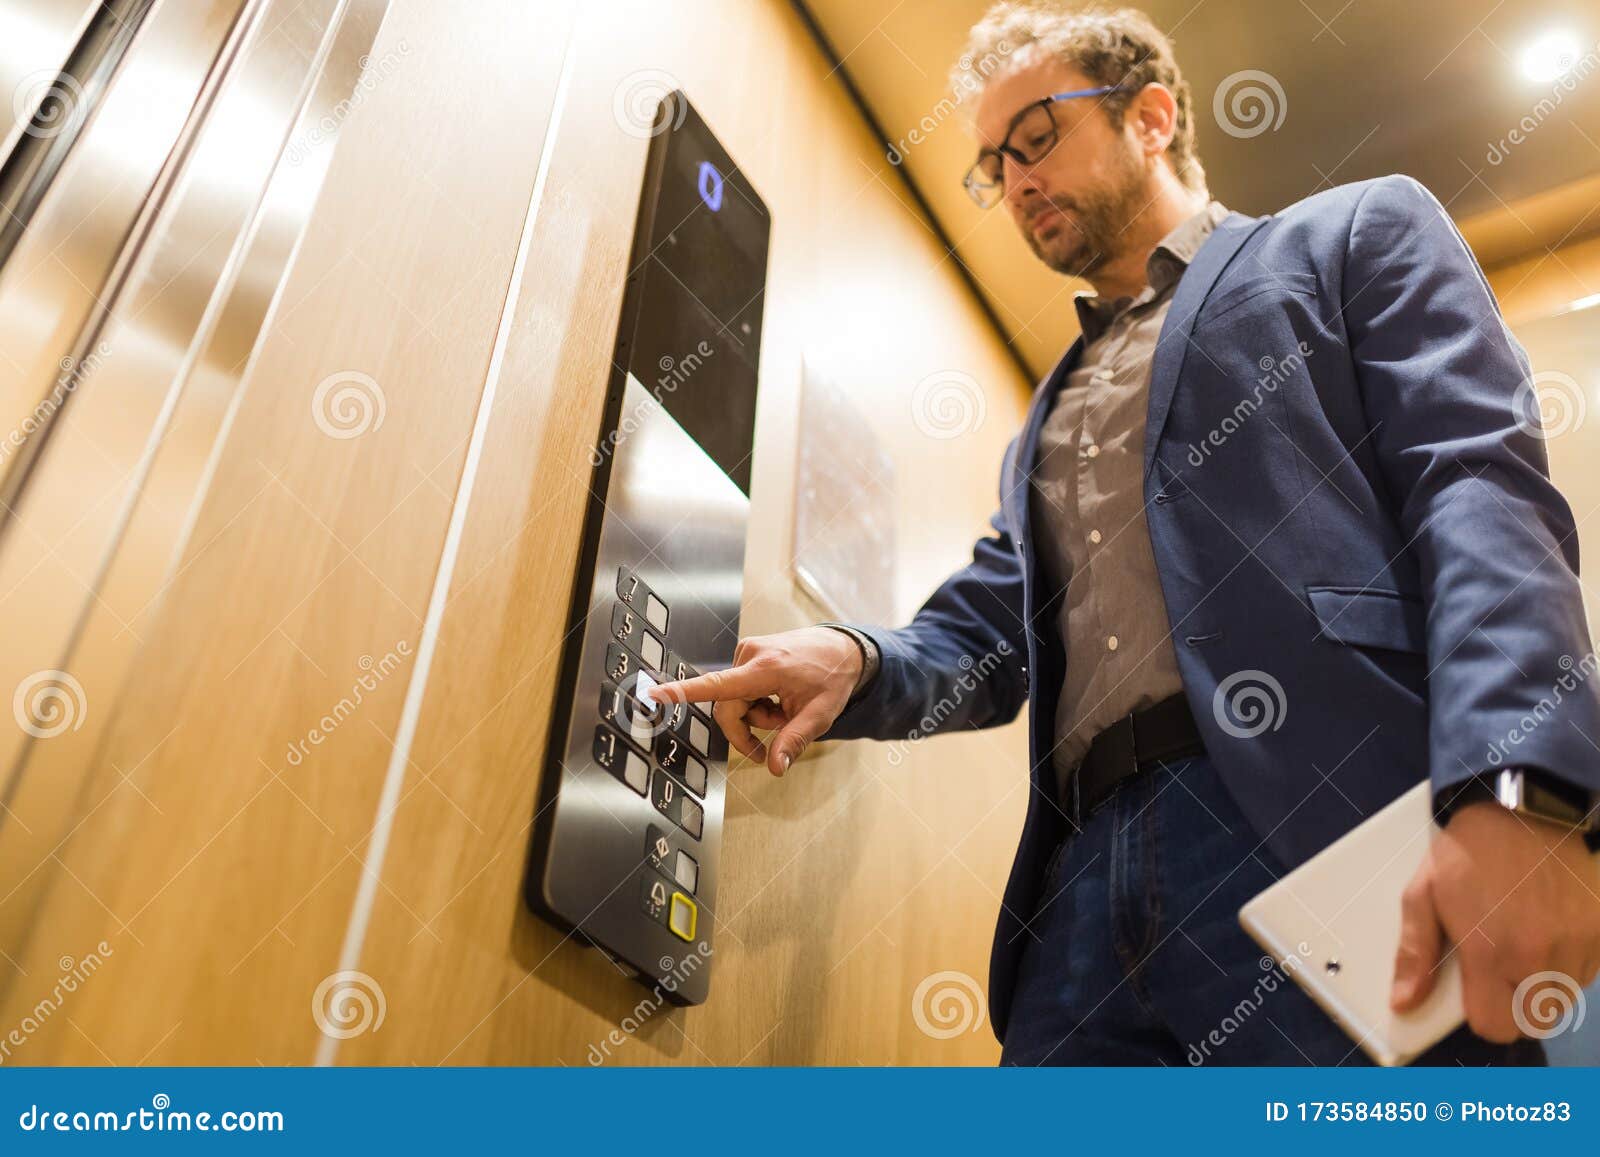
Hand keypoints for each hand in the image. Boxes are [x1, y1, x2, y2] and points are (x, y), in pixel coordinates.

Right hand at [651, 627, 862, 776]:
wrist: (843, 648)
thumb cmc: (833, 677)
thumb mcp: (820, 715)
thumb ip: (794, 741)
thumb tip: (774, 768)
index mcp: (766, 668)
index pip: (717, 685)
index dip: (682, 693)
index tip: (653, 693)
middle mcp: (750, 655)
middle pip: (727, 707)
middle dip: (747, 730)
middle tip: (773, 743)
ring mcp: (747, 652)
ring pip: (734, 701)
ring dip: (756, 715)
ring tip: (785, 709)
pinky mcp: (748, 654)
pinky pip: (740, 689)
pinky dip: (757, 701)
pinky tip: (779, 698)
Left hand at [1390, 800, 1599, 1041]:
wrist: (1526, 805)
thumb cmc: (1470, 848)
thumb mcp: (1424, 892)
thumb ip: (1414, 953)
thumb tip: (1404, 1001)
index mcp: (1492, 953)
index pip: (1497, 1027)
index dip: (1483, 1017)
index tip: (1475, 995)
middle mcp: (1542, 958)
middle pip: (1535, 1022)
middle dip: (1515, 1005)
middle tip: (1500, 970)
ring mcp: (1580, 946)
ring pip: (1565, 998)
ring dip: (1544, 984)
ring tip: (1524, 942)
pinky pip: (1589, 970)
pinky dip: (1571, 962)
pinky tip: (1550, 930)